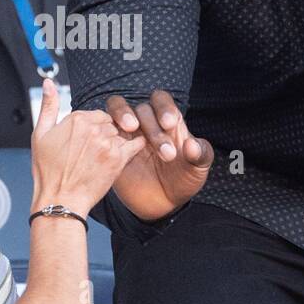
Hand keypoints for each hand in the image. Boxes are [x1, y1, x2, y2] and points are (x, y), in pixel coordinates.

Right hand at [30, 82, 146, 217]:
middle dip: (105, 133)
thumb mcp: (40, 134)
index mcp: (76, 118)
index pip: (96, 114)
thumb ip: (48, 105)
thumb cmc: (48, 171)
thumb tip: (48, 82)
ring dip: (116, 142)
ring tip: (104, 157)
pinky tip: (125, 153)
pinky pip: (135, 144)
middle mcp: (94, 128)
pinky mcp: (119, 159)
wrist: (60, 199)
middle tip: (95, 151)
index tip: (86, 140)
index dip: (92, 127)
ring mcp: (108, 143)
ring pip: (121, 133)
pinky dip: (134, 146)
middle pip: (109, 122)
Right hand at [105, 90, 212, 221]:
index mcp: (167, 121)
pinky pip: (103, 132)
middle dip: (153, 129)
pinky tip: (119, 149)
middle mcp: (146, 123)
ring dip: (123, 114)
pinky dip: (108, 133)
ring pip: (117, 110)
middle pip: (142, 109)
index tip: (169, 124)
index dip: (164, 107)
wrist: (163, 204)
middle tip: (168, 155)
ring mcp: (127, 135)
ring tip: (131, 128)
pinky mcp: (113, 149)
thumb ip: (201, 155)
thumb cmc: (183, 180)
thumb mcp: (198, 169)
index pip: (161, 100)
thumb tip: (192, 144)